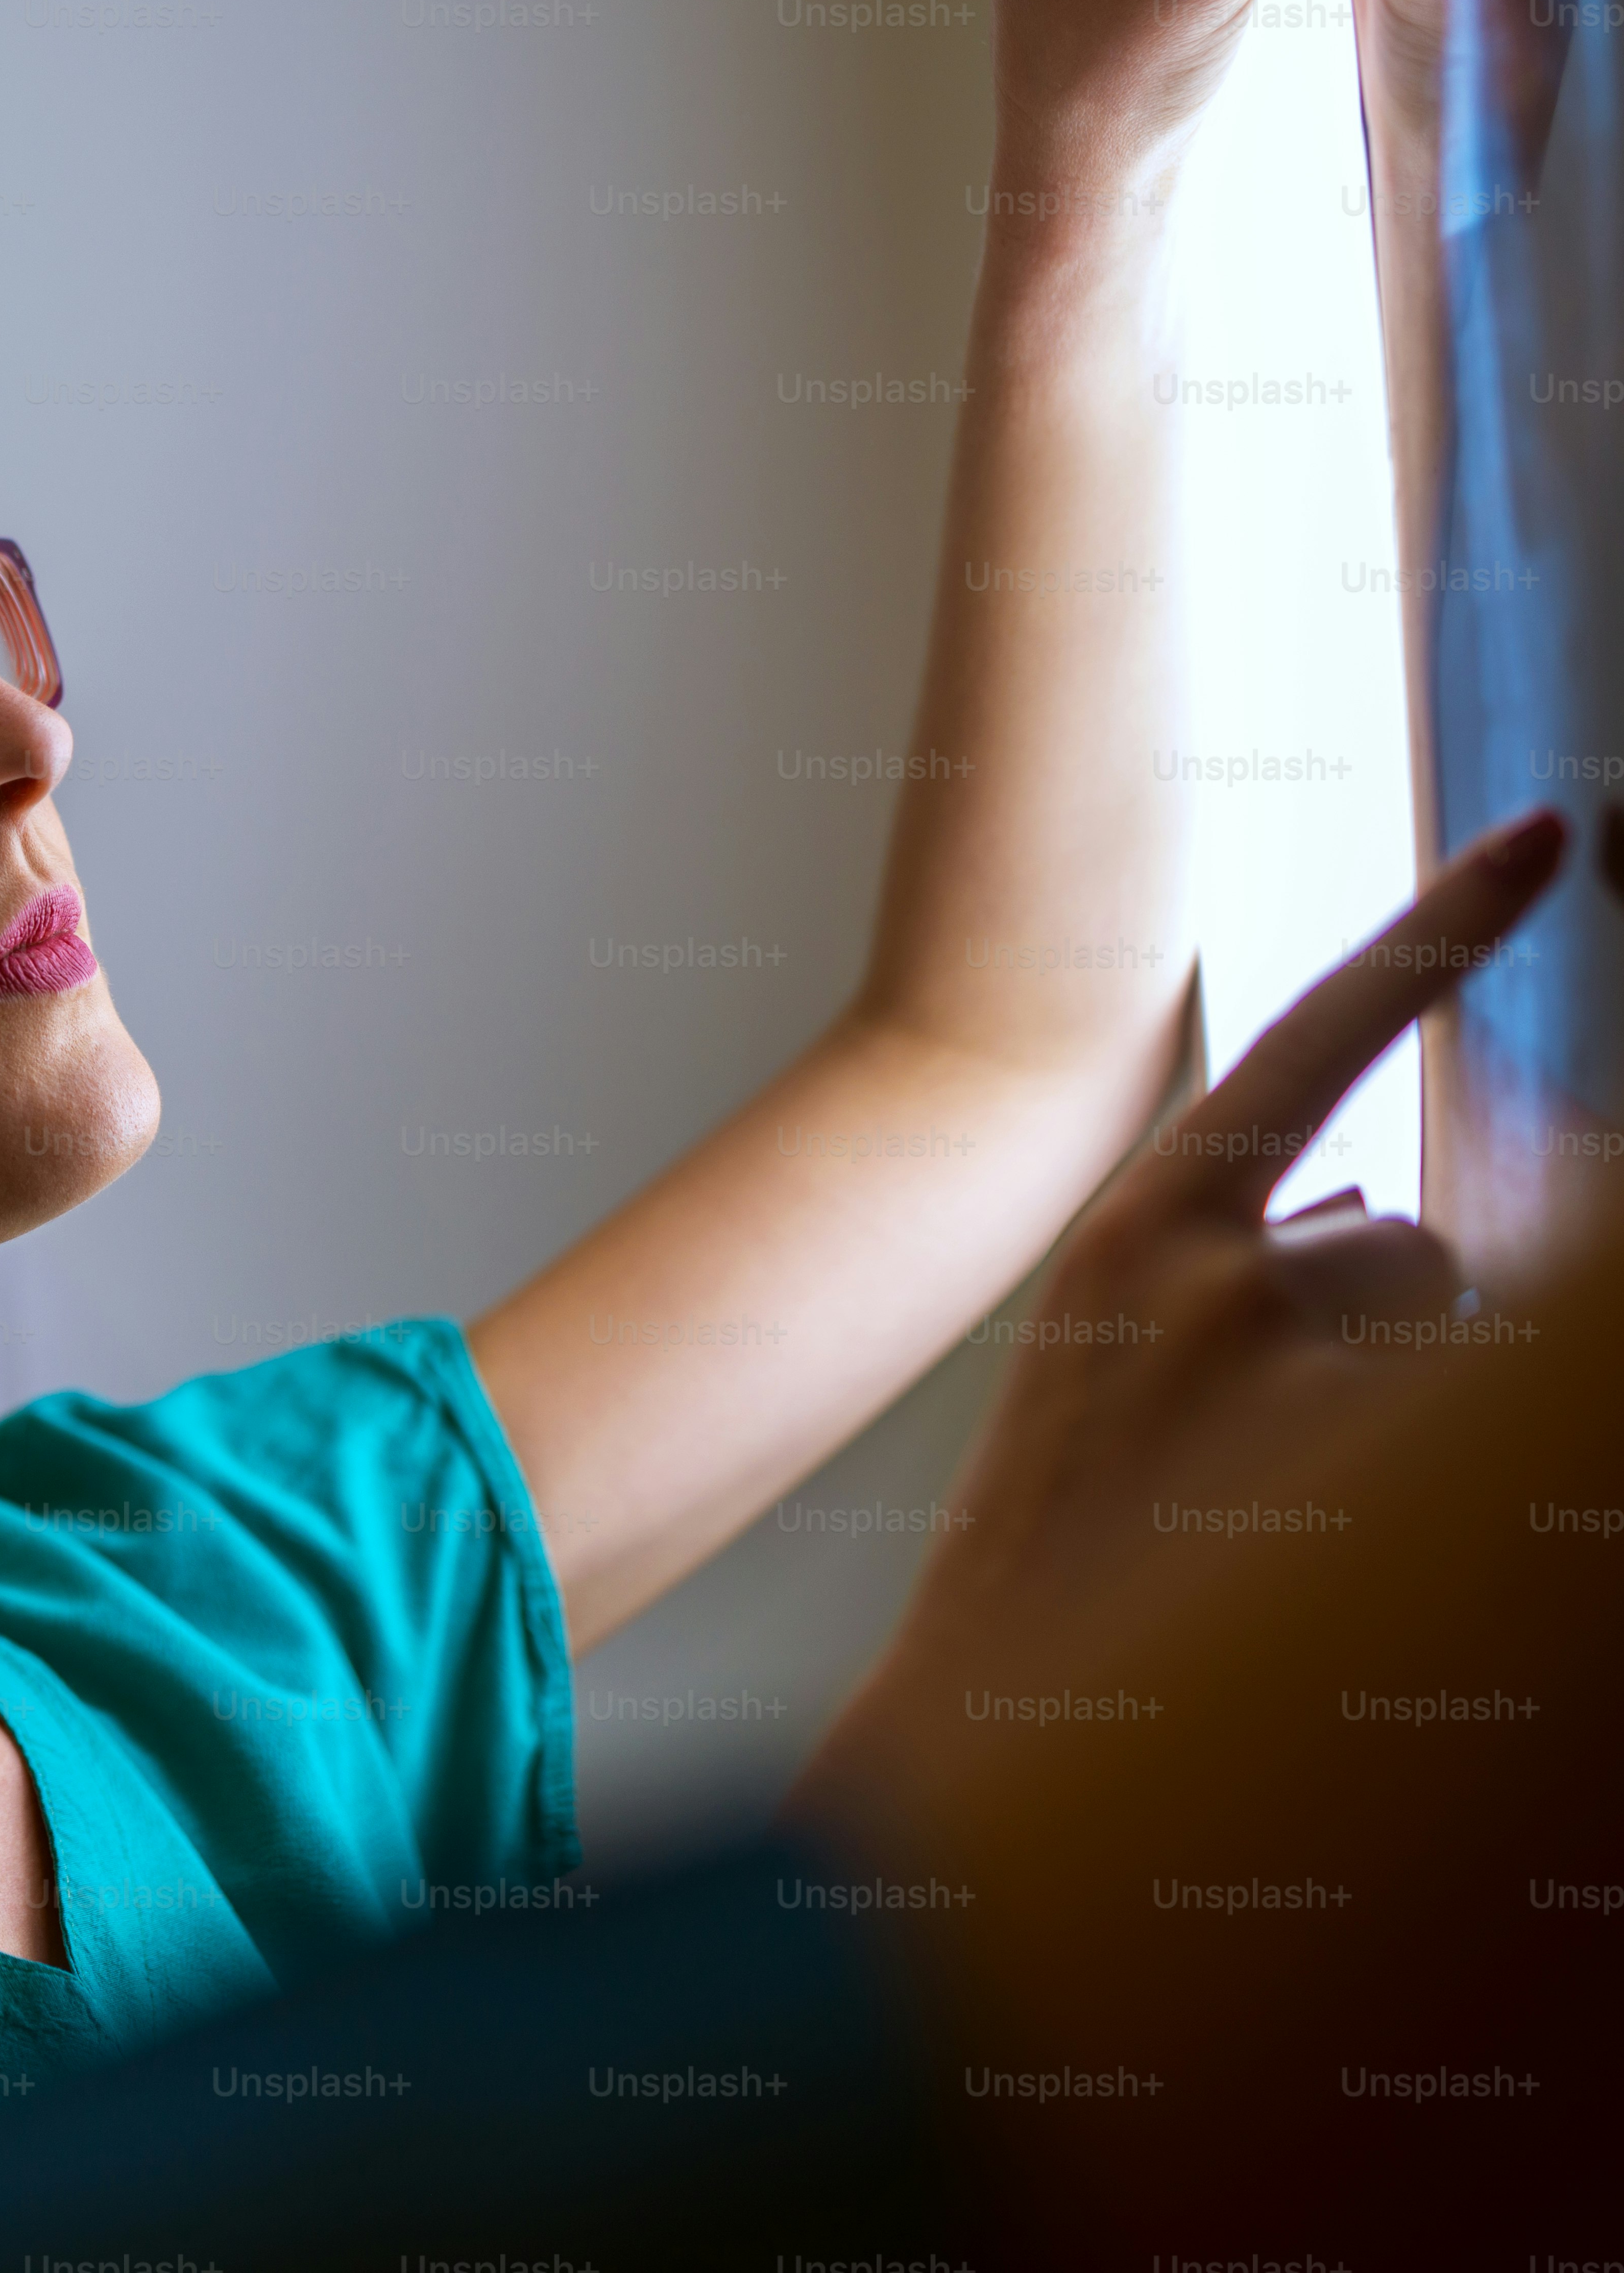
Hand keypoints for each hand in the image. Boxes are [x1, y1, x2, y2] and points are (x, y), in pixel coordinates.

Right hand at [790, 804, 1597, 2246]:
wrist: (998, 1721)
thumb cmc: (1071, 1550)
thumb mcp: (1127, 1371)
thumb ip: (1256, 1277)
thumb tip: (1371, 1234)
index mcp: (1138, 1228)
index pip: (1327, 1034)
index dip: (1450, 928)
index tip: (1553, 831)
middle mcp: (1209, 1264)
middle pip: (1428, 1246)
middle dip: (1424, 1329)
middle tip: (1307, 1437)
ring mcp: (1277, 1355)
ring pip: (1453, 1338)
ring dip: (1414, 1420)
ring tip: (1282, 1518)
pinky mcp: (1339, 1447)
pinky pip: (1457, 1410)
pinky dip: (1412, 1480)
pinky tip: (1311, 1541)